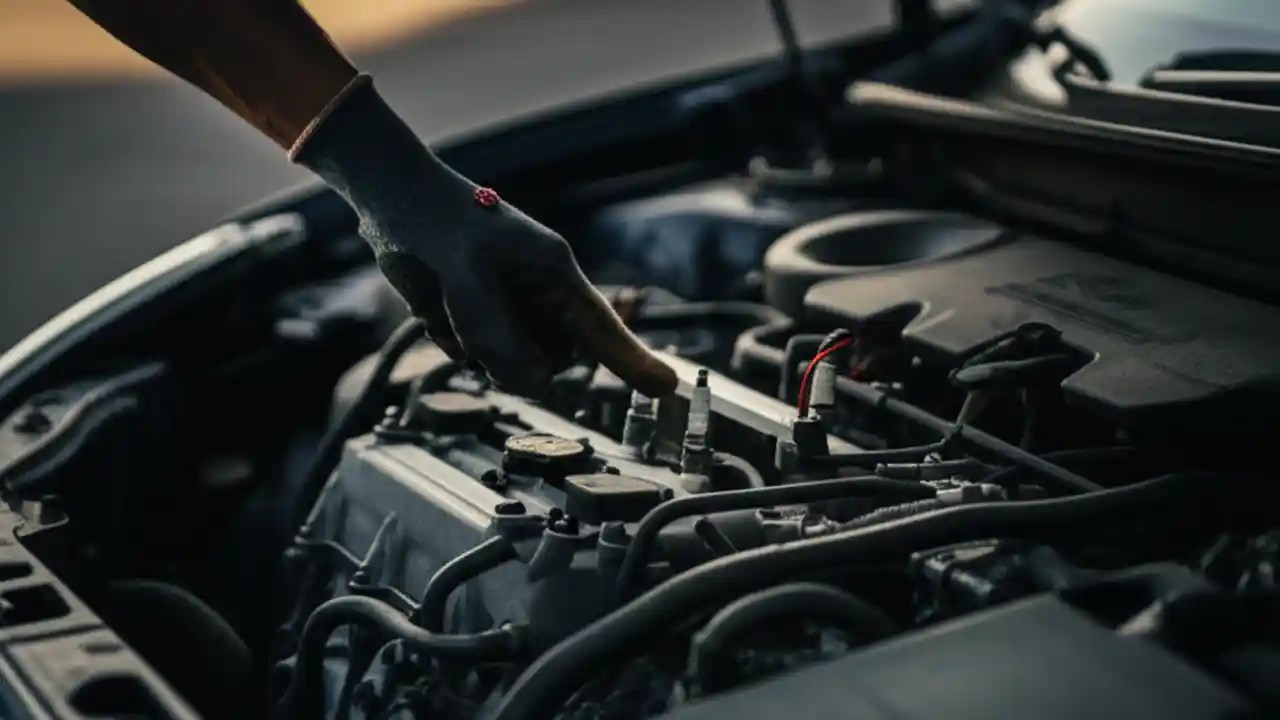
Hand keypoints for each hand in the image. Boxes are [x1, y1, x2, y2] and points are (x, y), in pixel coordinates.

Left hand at [376, 192, 675, 398]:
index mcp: (553, 272)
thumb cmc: (435, 223)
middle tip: (469, 321)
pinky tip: (437, 306)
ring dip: (474, 346)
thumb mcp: (468, 280)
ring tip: (448, 302)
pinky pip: (478, 356)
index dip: (632, 361)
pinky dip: (453, 340)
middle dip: (509, 354)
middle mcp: (539, 293)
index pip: (602, 327)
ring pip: (510, 362)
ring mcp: (511, 306)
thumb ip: (502, 336)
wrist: (393, 203)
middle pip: (548, 358)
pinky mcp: (482, 317)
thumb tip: (534, 382)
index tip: (664, 388)